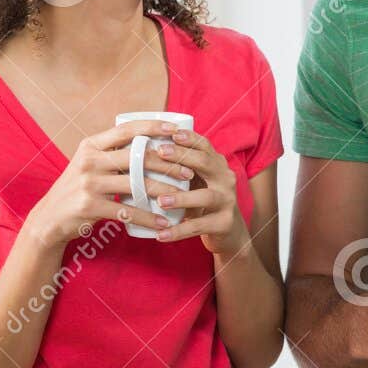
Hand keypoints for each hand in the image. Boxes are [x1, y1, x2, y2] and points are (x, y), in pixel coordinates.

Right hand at [24, 120, 195, 248]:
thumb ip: (112, 153)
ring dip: (163, 192)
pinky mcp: (89, 206)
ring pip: (136, 184)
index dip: (153, 127)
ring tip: (182, 196)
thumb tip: (151, 142)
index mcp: (91, 145)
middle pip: (137, 157)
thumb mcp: (89, 164)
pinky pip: (127, 212)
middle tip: (188, 171)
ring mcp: (88, 183)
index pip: (126, 129)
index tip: (175, 130)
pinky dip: (147, 218)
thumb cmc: (78, 188)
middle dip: (167, 163)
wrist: (50, 217)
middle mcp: (89, 160)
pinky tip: (163, 223)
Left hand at [150, 128, 248, 253]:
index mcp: (217, 165)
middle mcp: (225, 179)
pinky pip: (200, 226)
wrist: (227, 232)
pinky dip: (179, 231)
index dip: (189, 138)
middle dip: (183, 156)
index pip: (204, 145)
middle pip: (206, 163)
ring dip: (182, 197)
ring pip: (206, 196)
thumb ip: (179, 168)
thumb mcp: (196, 181)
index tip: (171, 132)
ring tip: (160, 200)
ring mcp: (227, 201)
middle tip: (160, 153)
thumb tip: (139, 152)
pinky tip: (161, 235)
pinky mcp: (225, 223)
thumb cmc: (202, 201)